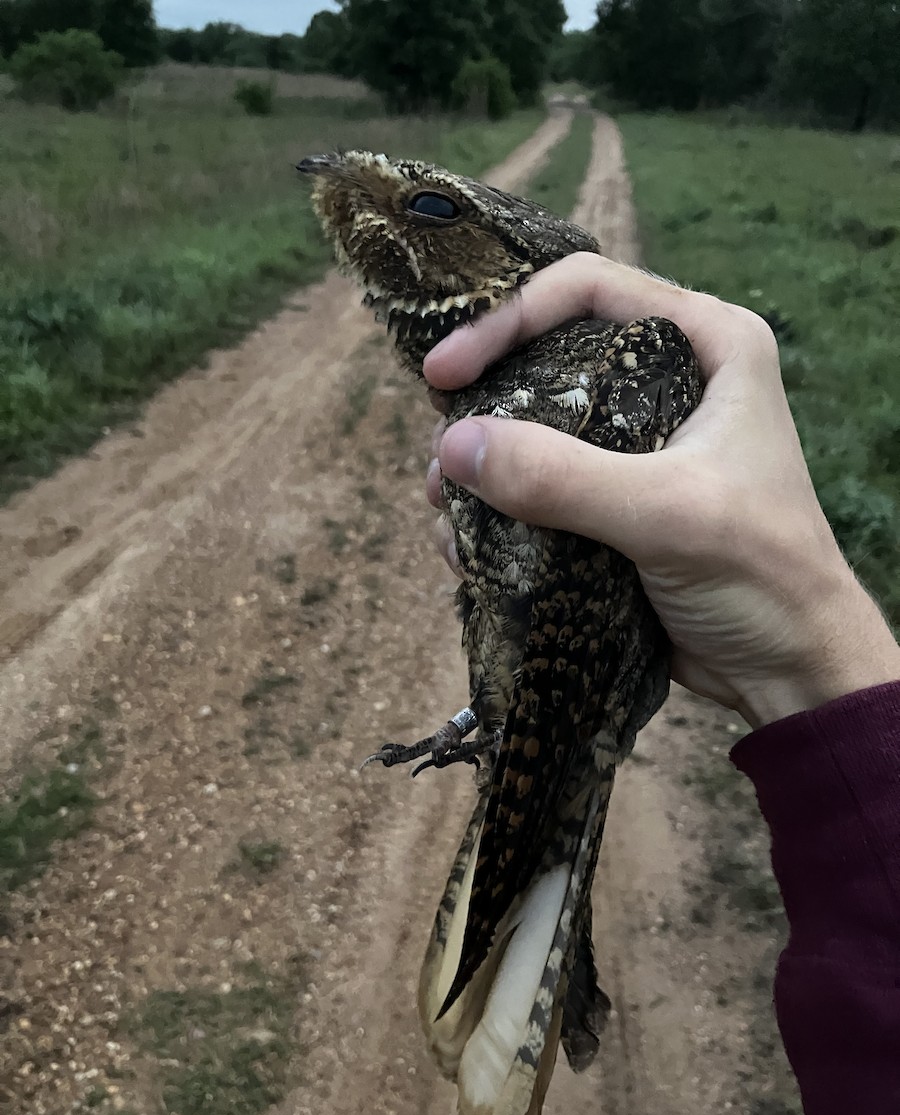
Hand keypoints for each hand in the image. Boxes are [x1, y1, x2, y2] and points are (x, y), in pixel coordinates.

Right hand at [422, 253, 899, 728]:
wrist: (788, 667)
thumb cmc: (761, 575)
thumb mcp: (665, 514)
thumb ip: (561, 477)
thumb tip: (453, 446)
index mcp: (707, 345)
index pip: (586, 291)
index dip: (506, 319)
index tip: (444, 372)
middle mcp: (670, 379)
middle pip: (548, 356)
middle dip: (484, 406)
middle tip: (440, 460)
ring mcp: (638, 443)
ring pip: (535, 427)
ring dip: (480, 468)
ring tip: (445, 513)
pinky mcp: (615, 500)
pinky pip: (539, 487)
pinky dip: (497, 512)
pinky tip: (469, 549)